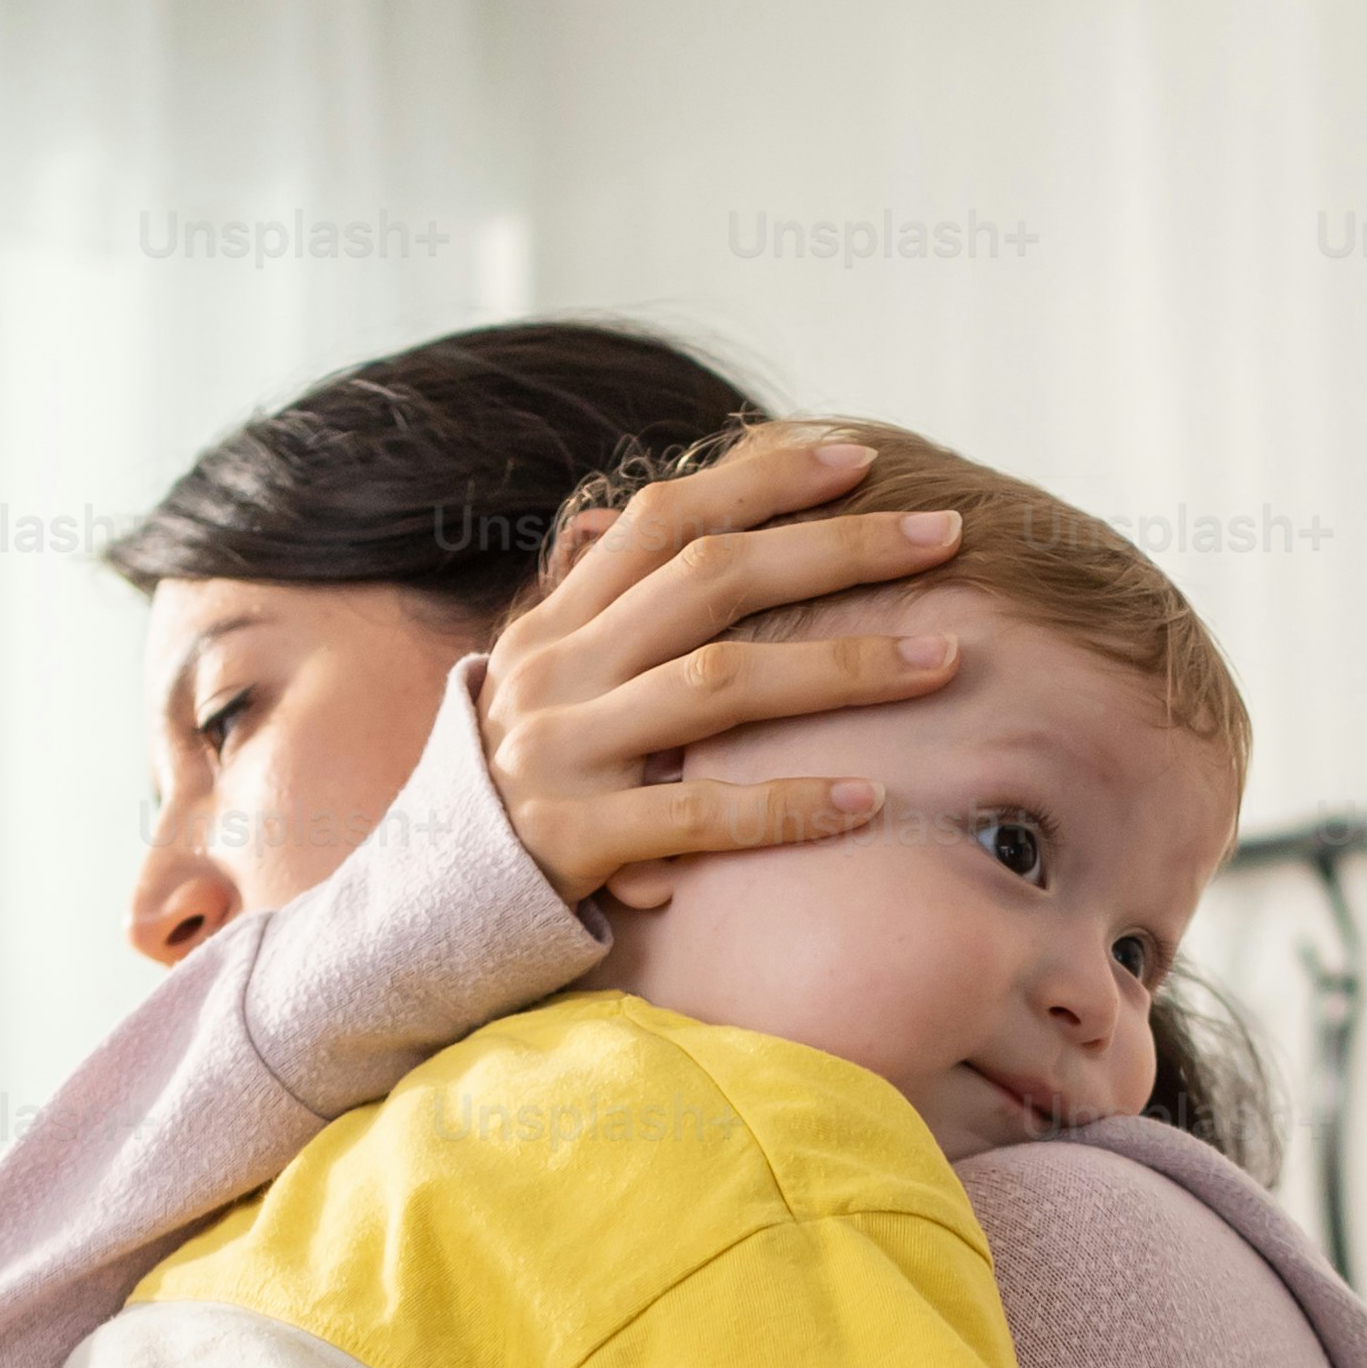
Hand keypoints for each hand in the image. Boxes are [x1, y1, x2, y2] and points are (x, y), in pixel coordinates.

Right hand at [482, 426, 963, 909]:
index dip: (764, 481)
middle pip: (712, 581)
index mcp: (558, 622)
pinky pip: (698, 815)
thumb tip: (682, 528)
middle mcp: (556, 672)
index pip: (667, 520)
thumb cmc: (524, 791)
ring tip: (941, 659)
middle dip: (838, 549)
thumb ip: (618, 619)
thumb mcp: (555, 687)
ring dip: (841, 667)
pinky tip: (868, 798)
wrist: (424, 907)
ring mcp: (562, 754)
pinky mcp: (573, 842)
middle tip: (943, 534)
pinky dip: (787, 805)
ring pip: (717, 686)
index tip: (858, 459)